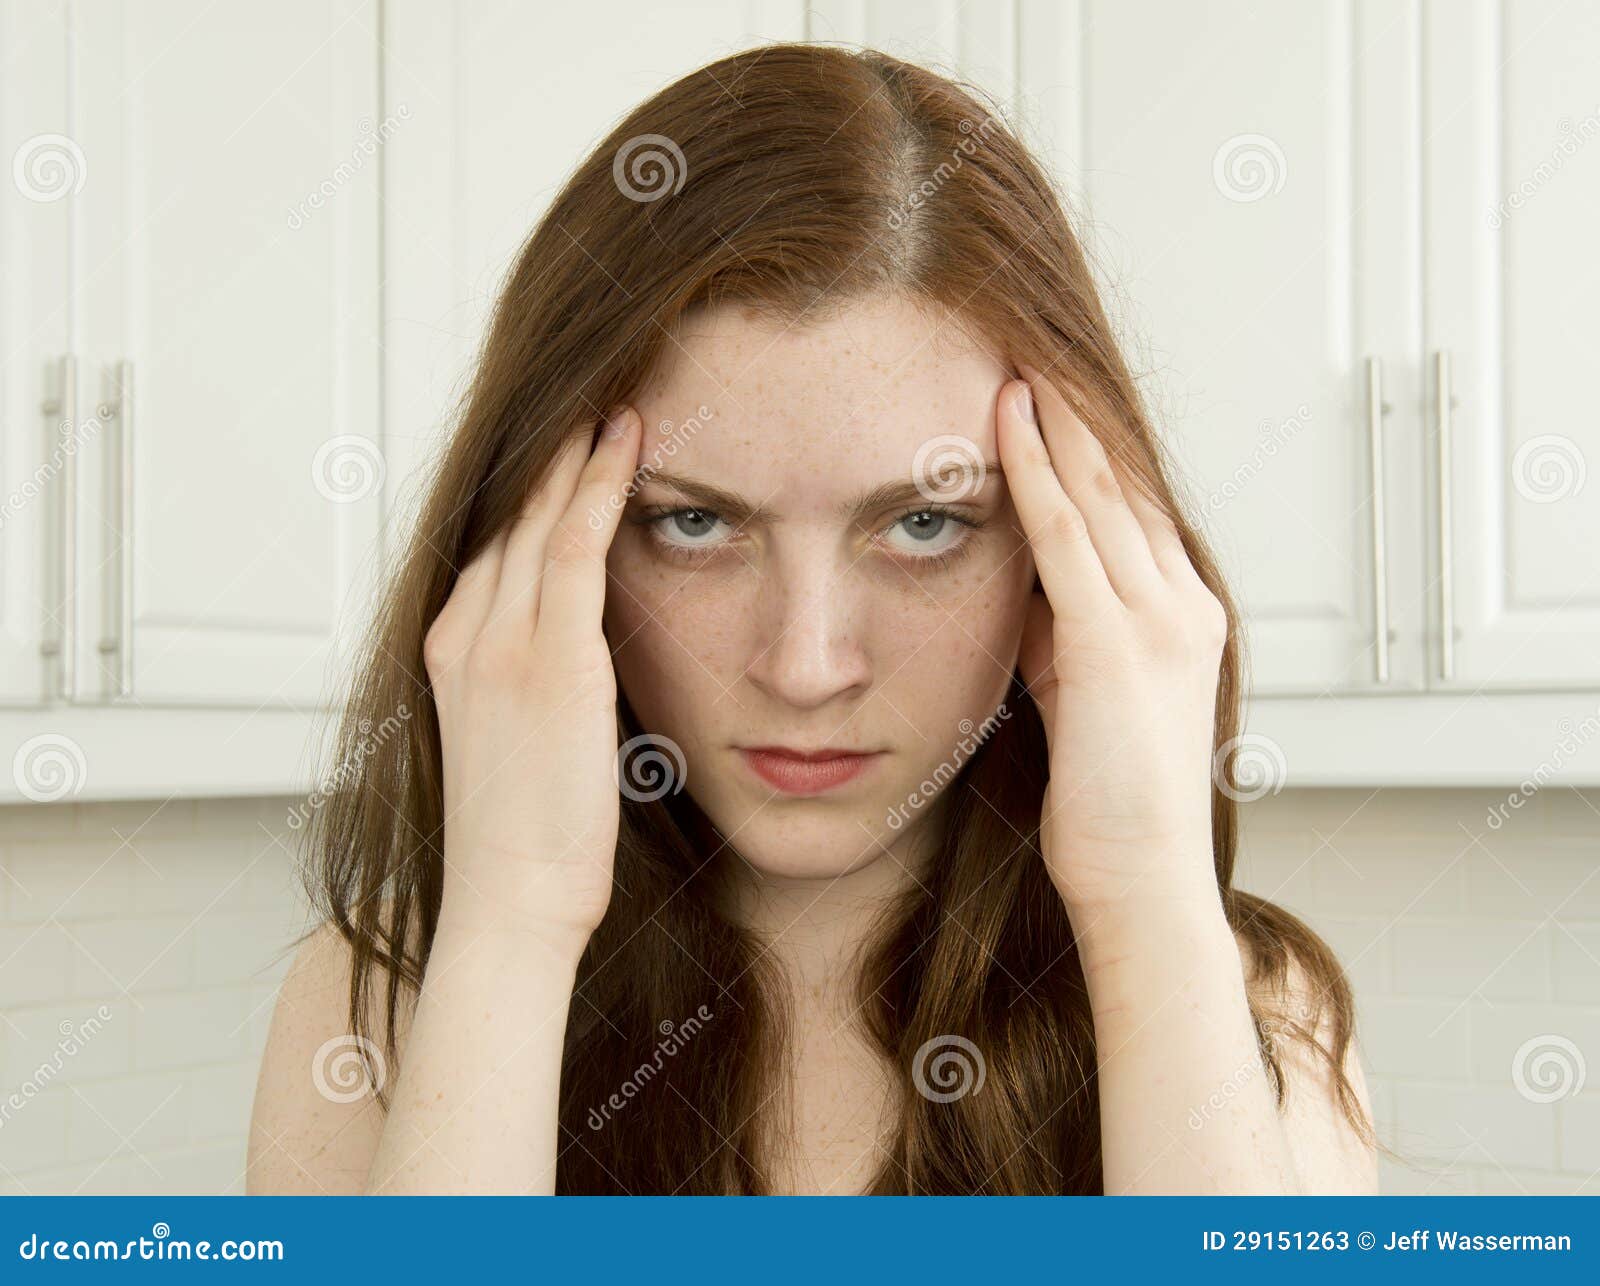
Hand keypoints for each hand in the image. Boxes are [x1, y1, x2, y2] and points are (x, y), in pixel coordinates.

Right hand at [422, 406, 641, 948]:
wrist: (507, 905)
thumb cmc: (523, 841)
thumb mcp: (518, 743)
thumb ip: (539, 684)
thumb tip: (586, 659)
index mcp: (453, 651)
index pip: (494, 546)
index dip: (530, 489)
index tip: (564, 444)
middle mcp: (464, 632)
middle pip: (508, 516)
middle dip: (548, 453)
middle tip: (589, 392)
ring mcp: (499, 643)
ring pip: (537, 515)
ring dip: (575, 450)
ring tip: (611, 397)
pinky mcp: (548, 660)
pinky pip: (573, 546)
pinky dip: (598, 485)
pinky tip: (625, 441)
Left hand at [996, 363, 1226, 915]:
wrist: (1142, 884)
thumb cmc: (1108, 802)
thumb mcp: (1079, 695)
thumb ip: (1058, 632)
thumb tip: (1018, 584)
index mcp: (1181, 612)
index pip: (1131, 502)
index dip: (1086, 439)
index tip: (1041, 384)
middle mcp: (1183, 601)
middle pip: (1122, 477)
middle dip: (1072, 405)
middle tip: (1026, 335)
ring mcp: (1159, 619)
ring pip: (1101, 487)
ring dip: (1054, 414)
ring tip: (1015, 345)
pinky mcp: (1118, 646)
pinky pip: (1069, 535)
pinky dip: (1036, 470)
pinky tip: (1007, 419)